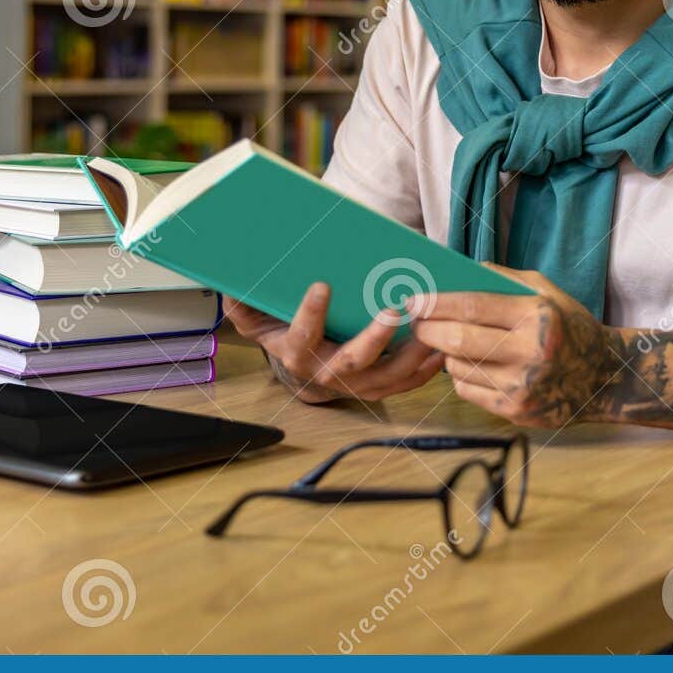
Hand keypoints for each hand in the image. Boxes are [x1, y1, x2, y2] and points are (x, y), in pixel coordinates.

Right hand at [225, 282, 444, 404]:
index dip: (311, 314)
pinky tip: (442, 345)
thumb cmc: (286, 334)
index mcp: (297, 354)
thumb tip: (230, 285)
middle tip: (392, 309)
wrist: (305, 369)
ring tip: (430, 326)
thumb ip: (243, 305)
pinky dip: (428, 367)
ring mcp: (359, 384)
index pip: (302, 335)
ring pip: (390, 376)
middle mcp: (329, 374)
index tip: (322, 285)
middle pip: (354, 361)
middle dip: (374, 337)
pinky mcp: (383, 387)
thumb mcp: (257, 320)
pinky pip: (409, 382)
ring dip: (413, 354)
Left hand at [407, 266, 623, 426]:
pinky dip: (460, 375)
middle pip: (458, 340)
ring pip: (458, 367)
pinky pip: (467, 390)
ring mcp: (522, 386)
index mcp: (538, 316)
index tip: (413, 298)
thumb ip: (503, 279)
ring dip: (445, 353)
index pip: (474, 306)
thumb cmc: (570, 327)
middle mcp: (530, 352)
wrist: (604, 378)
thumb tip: (456, 272)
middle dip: (428, 329)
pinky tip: (471, 364)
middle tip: (416, 320)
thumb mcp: (547, 292)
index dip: (436, 302)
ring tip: (448, 341)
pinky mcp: (515, 411)